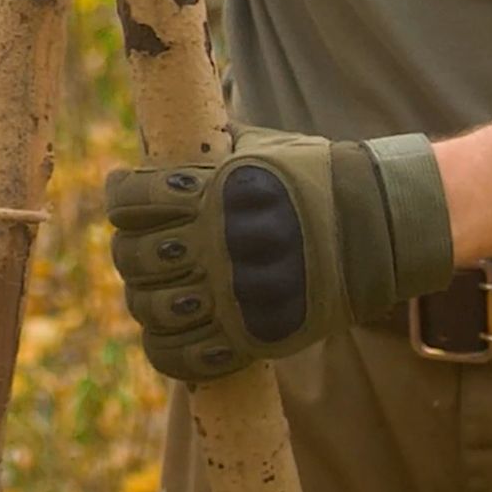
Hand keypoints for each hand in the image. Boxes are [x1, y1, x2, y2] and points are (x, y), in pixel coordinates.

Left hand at [105, 127, 452, 380]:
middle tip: (144, 250)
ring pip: (149, 308)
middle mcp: (213, 244)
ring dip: (146, 300)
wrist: (373, 230)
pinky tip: (170, 333)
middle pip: (130, 257)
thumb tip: (167, 135)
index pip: (129, 200)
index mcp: (210, 192)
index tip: (123, 197)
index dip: (119, 197)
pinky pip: (181, 356)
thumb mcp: (257, 146)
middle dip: (128, 253)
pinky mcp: (249, 337)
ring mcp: (230, 295)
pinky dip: (165, 348)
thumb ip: (208, 149)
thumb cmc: (313, 179)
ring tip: (162, 291)